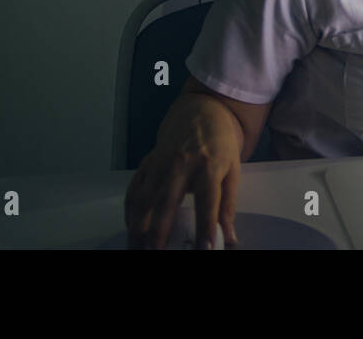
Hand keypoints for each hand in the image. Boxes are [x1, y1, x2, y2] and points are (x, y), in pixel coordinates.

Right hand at [124, 97, 241, 248]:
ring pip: (144, 196)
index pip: (208, 201)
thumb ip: (229, 204)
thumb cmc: (221, 143)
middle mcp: (182, 163)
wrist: (202, 110)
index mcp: (209, 165)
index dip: (206, 227)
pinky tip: (130, 226)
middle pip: (166, 200)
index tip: (204, 249)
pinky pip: (134, 187)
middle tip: (156, 252)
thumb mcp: (233, 169)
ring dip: (138, 224)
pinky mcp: (148, 160)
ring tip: (138, 247)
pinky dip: (130, 209)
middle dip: (159, 230)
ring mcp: (161, 161)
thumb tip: (229, 239)